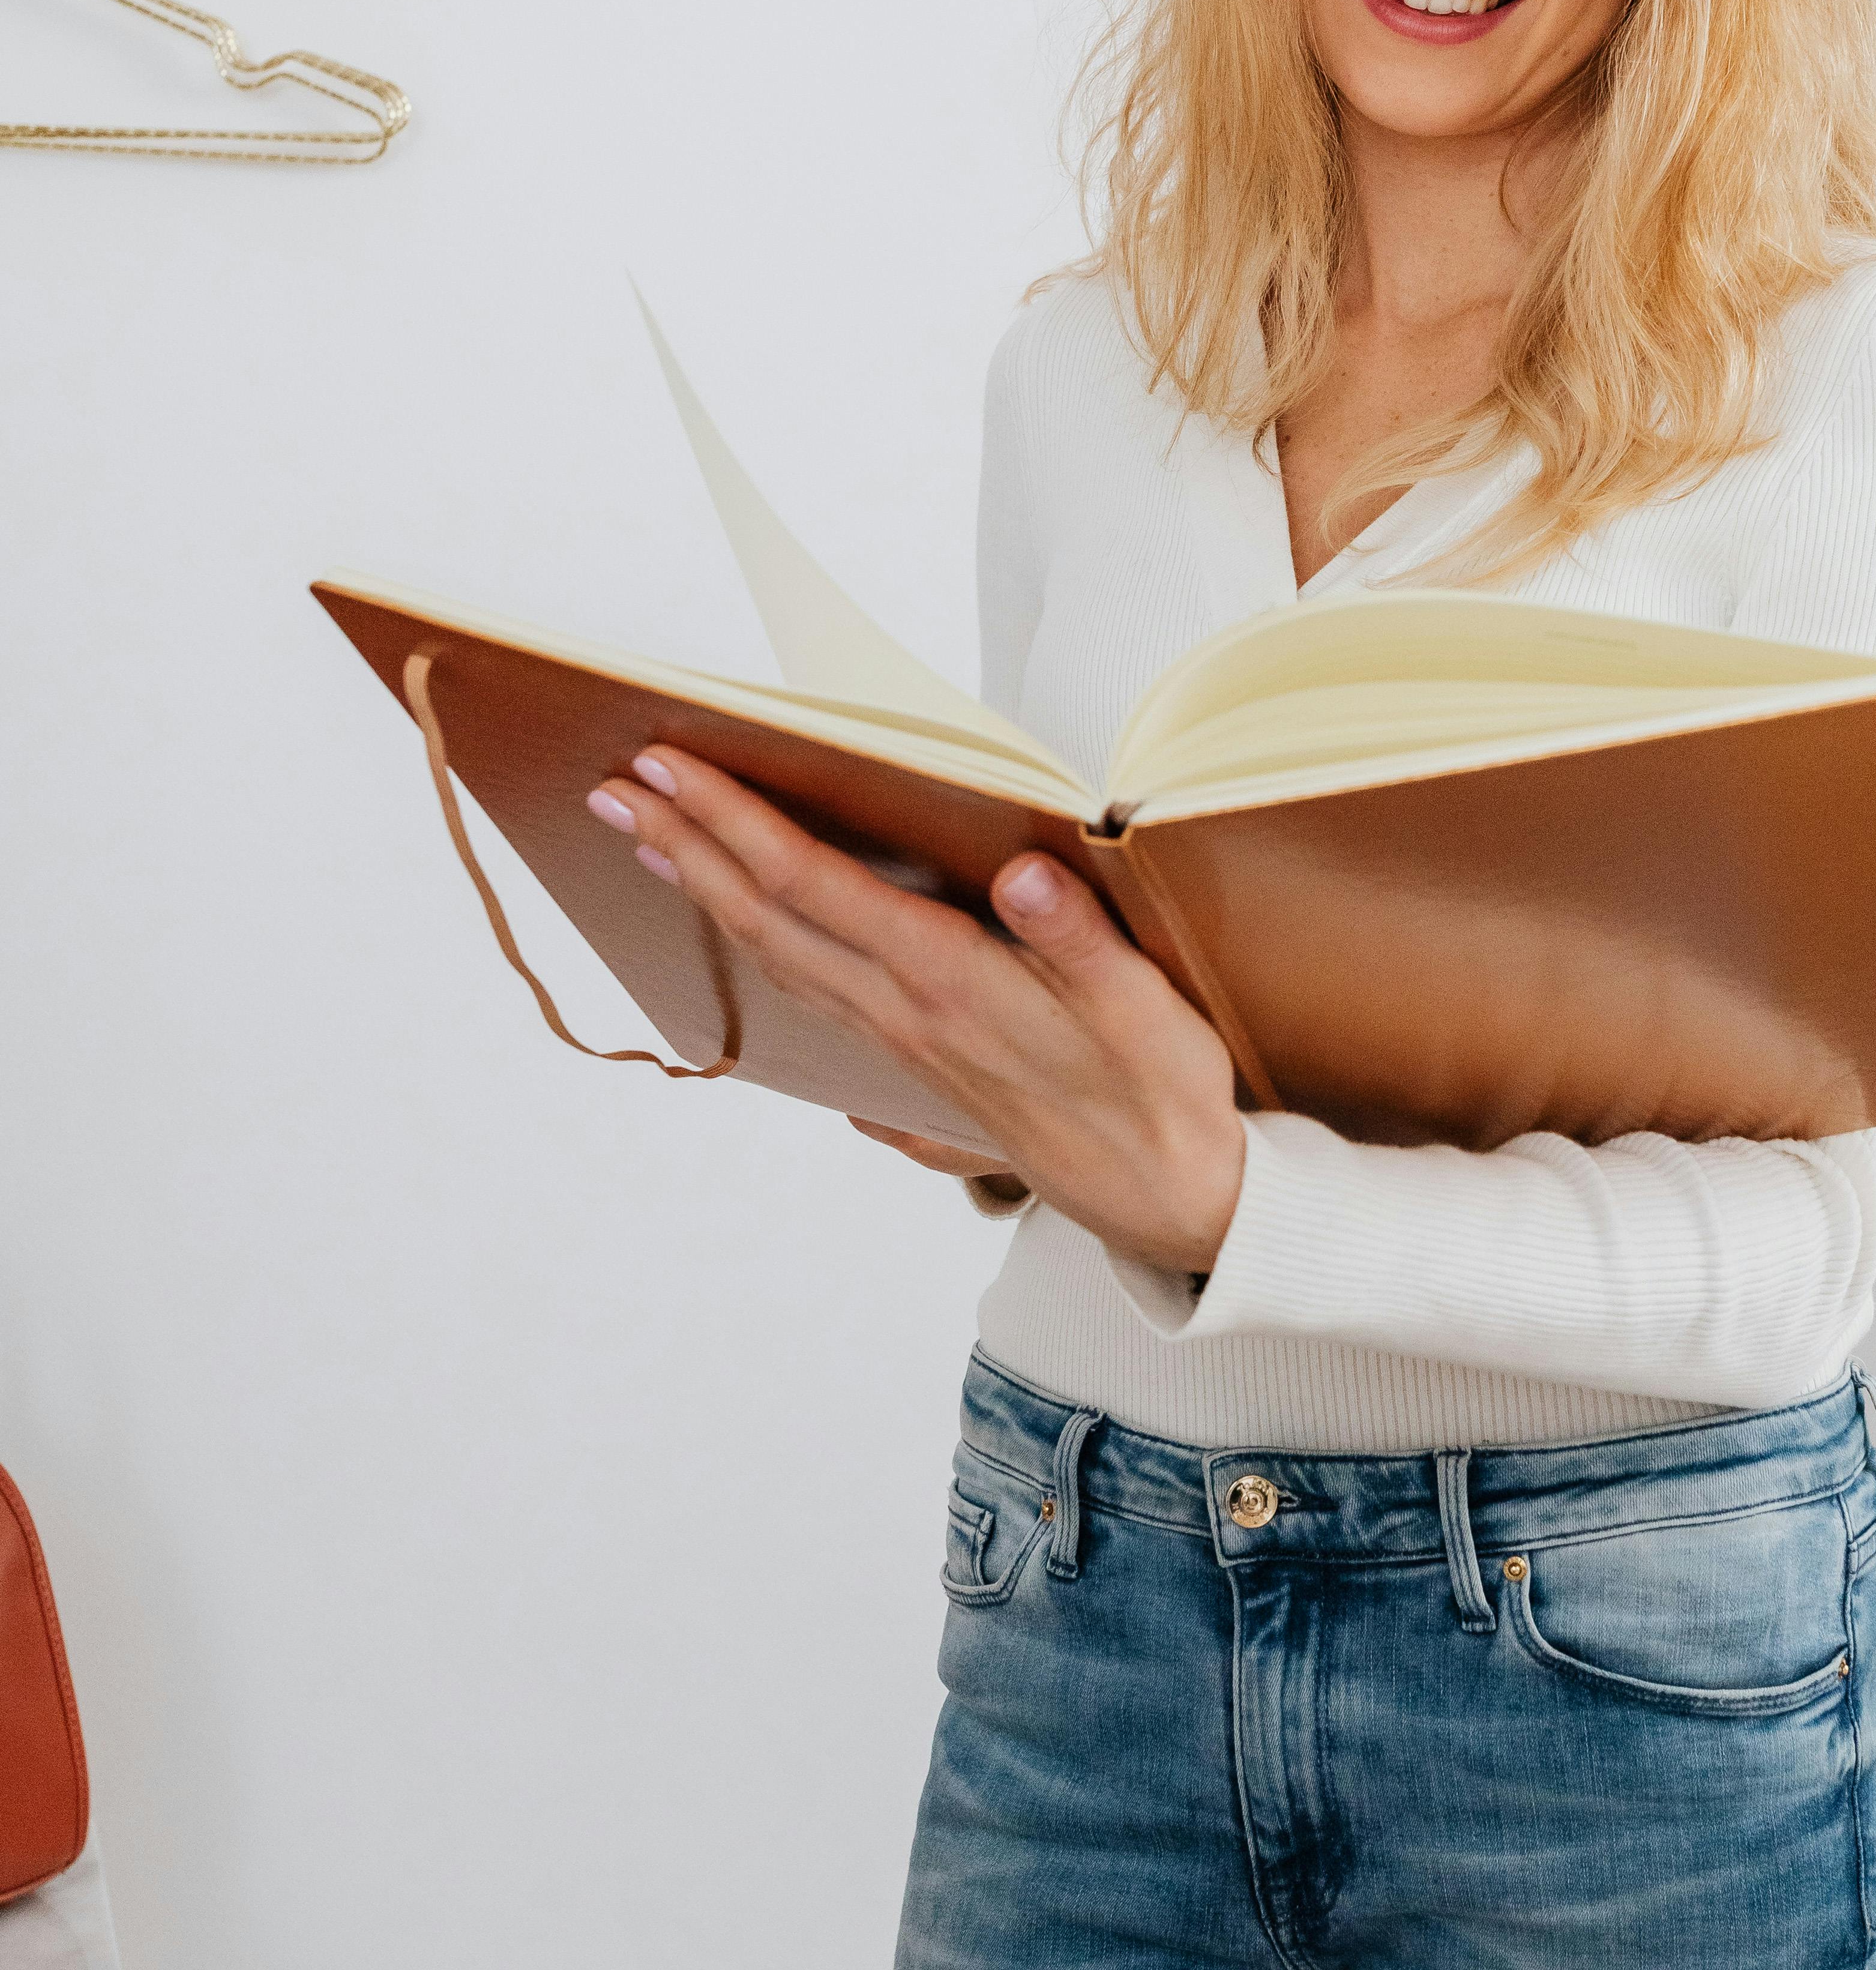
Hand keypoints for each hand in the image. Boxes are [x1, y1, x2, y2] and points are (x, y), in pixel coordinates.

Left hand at [583, 751, 1246, 1271]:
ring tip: (650, 839)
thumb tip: (1025, 878)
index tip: (671, 768)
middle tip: (614, 786)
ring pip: (777, 955)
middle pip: (768, 918)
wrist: (1168, 1202)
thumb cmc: (1162, 1094)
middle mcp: (907, 1012)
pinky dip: (757, 939)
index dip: (737, 823)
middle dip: (688, 845)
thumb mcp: (1148, 1014)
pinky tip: (742, 923)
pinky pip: (809, 987)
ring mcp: (900, 1041)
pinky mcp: (911, 1060)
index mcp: (953, 984)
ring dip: (707, 891)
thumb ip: (1081, 943)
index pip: (817, 887)